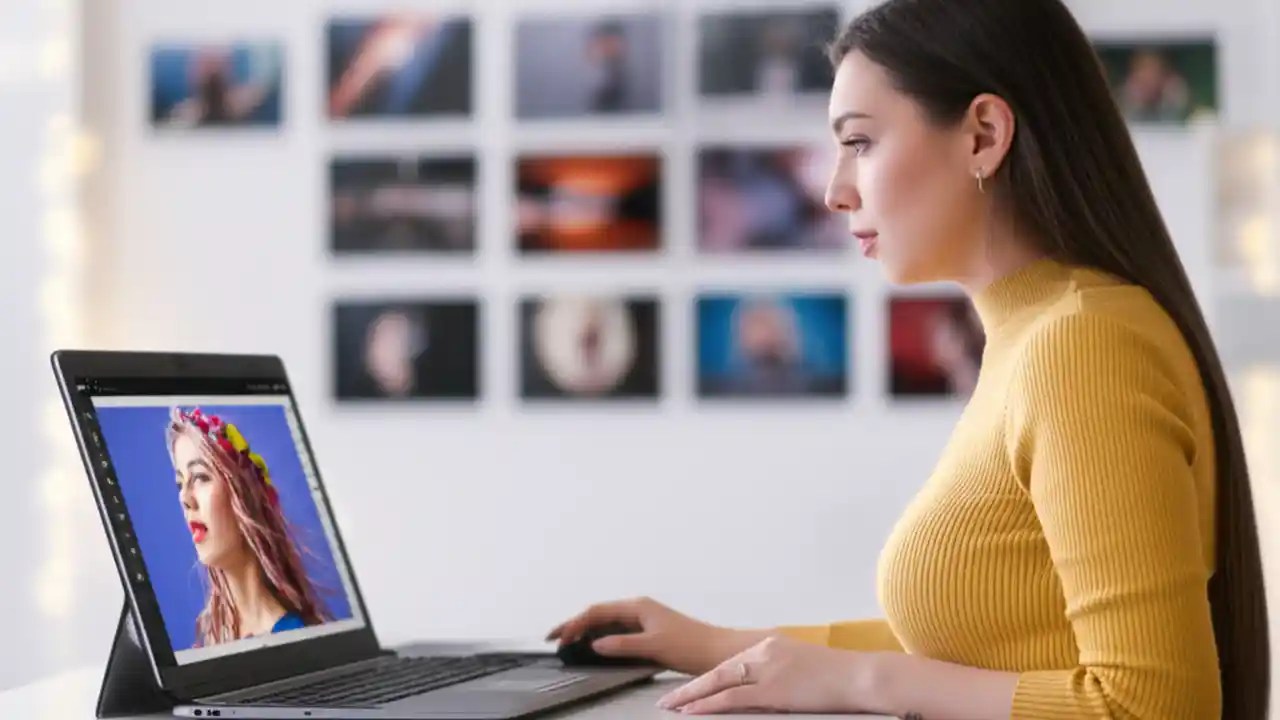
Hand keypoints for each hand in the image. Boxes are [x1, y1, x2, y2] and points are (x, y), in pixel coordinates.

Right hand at [546, 596, 764, 675]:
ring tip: (566, 642)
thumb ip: (622, 644)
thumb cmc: (691, 644)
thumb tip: (596, 643)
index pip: (597, 611)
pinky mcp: (647, 631)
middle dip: (573, 624)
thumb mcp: (653, 645)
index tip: (560, 637)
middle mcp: (638, 609)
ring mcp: (642, 620)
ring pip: (605, 623)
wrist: (716, 651)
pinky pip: (615, 631)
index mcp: (638, 606)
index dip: (575, 623)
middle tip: (553, 637)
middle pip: (597, 614)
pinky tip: (592, 646)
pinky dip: (600, 637)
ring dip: (585, 631)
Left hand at [655, 635, 872, 714]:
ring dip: (691, 697)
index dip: (706, 678)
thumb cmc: (839, 678)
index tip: (688, 689)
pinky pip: (732, 698)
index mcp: (770, 646)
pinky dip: (709, 705)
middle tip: (668, 700)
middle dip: (690, 688)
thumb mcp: (802, 668)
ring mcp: (767, 669)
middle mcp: (763, 651)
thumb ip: (778, 674)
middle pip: (717, 671)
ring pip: (718, 682)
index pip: (729, 664)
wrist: (862, 677)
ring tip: (671, 709)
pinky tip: (692, 712)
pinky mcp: (773, 689)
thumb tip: (763, 692)